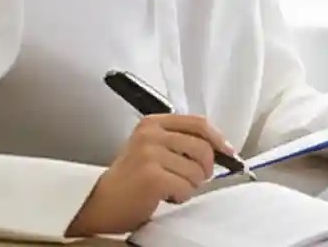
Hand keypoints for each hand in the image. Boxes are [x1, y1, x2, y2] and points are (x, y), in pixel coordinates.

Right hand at [67, 114, 234, 236]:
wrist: (101, 203)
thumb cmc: (130, 179)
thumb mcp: (152, 148)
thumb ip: (179, 140)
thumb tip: (219, 147)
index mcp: (153, 123)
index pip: (198, 123)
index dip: (217, 138)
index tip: (226, 152)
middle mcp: (150, 135)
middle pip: (202, 147)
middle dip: (205, 168)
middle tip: (194, 179)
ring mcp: (150, 154)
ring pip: (196, 171)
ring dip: (190, 185)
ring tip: (172, 187)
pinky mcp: (152, 176)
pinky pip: (186, 187)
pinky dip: (180, 196)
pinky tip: (165, 196)